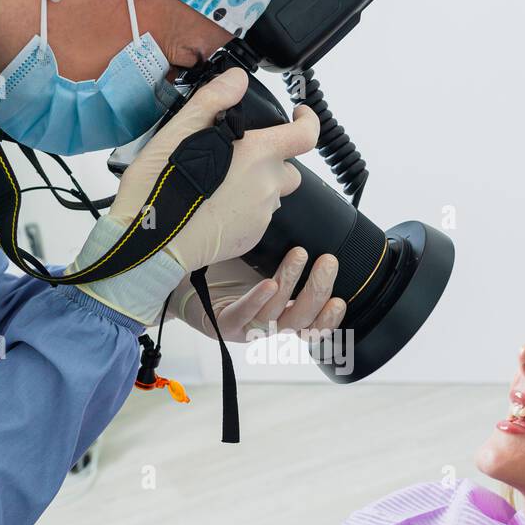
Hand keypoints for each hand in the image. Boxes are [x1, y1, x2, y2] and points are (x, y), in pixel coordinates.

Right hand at [108, 68, 319, 272]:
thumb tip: (237, 80)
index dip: (307, 120)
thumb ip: (215, 98)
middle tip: (238, 159)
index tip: (297, 116)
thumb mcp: (181, 129)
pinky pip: (258, 218)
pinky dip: (244, 211)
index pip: (306, 135)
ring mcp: (261, 215)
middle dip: (270, 161)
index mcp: (258, 154)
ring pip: (272, 194)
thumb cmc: (162, 185)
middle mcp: (267, 185)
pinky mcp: (251, 238)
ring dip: (256, 186)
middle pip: (288, 169)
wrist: (152, 240)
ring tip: (220, 186)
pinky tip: (216, 207)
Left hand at [171, 249, 345, 341]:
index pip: (312, 323)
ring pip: (277, 315)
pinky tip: (268, 284)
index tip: (342, 299)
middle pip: (302, 319)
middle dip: (319, 289)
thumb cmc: (223, 265)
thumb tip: (299, 198)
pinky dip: (257, 300)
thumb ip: (284, 238)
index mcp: (281, 310)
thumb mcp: (261, 252)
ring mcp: (246, 326)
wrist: (182, 273)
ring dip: (292, 284)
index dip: (330, 318)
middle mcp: (267, 321)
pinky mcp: (224, 325)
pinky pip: (244, 317)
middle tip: (328, 261)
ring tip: (299, 256)